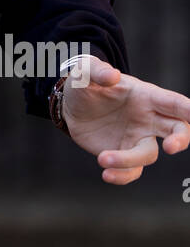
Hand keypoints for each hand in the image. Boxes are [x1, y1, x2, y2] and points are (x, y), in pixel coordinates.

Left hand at [63, 56, 189, 184]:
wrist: (70, 106)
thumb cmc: (85, 84)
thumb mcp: (85, 72)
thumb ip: (97, 71)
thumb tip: (112, 75)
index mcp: (146, 96)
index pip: (174, 103)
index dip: (188, 110)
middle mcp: (148, 119)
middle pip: (178, 130)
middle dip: (180, 139)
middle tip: (170, 147)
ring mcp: (138, 138)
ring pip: (148, 155)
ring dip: (128, 160)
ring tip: (103, 158)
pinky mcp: (124, 154)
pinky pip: (132, 170)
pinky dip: (122, 176)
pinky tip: (107, 174)